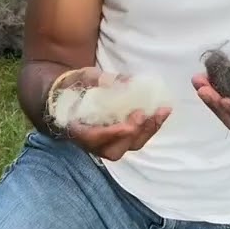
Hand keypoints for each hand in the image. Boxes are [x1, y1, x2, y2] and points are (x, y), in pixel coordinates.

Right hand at [48, 67, 172, 160]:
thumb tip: (127, 82)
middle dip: (133, 134)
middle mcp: (92, 142)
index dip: (112, 134)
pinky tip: (163, 112)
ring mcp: (107, 142)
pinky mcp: (120, 137)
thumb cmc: (72, 87)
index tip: (128, 125)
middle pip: (115, 150)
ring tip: (162, 111)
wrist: (66, 96)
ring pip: (129, 146)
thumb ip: (98, 79)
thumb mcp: (81, 77)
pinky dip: (150, 126)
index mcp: (76, 129)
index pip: (93, 139)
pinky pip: (136, 138)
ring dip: (148, 130)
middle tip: (143, 114)